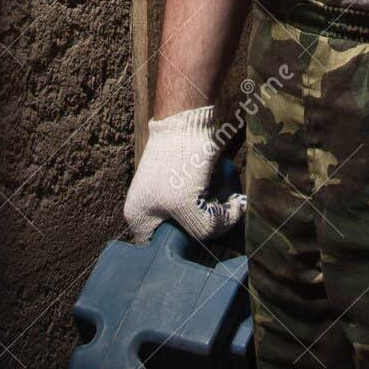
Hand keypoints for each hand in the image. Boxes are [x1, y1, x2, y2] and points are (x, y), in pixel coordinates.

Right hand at [123, 106, 246, 245]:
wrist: (186, 119)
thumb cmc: (179, 161)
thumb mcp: (187, 204)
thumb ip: (204, 229)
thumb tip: (226, 226)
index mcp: (138, 218)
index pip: (165, 249)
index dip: (190, 245)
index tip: (210, 233)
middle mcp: (149, 209)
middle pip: (185, 233)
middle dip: (208, 224)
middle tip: (225, 211)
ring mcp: (166, 194)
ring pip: (198, 216)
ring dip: (217, 209)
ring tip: (230, 197)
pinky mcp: (183, 180)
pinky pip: (203, 199)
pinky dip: (217, 195)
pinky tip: (227, 186)